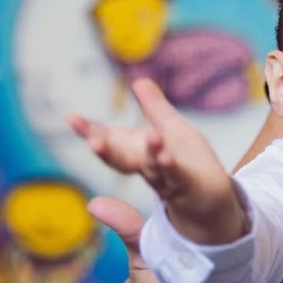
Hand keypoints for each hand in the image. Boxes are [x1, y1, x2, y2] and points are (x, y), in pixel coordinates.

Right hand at [70, 78, 241, 242]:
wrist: (211, 201)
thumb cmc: (186, 165)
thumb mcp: (172, 130)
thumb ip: (155, 109)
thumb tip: (139, 81)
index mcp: (138, 153)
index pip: (111, 140)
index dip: (90, 131)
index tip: (71, 118)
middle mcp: (147, 168)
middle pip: (123, 159)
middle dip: (108, 152)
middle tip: (93, 143)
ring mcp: (167, 179)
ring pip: (154, 169)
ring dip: (151, 156)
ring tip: (151, 137)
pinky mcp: (189, 184)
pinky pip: (178, 176)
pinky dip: (171, 168)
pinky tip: (167, 157)